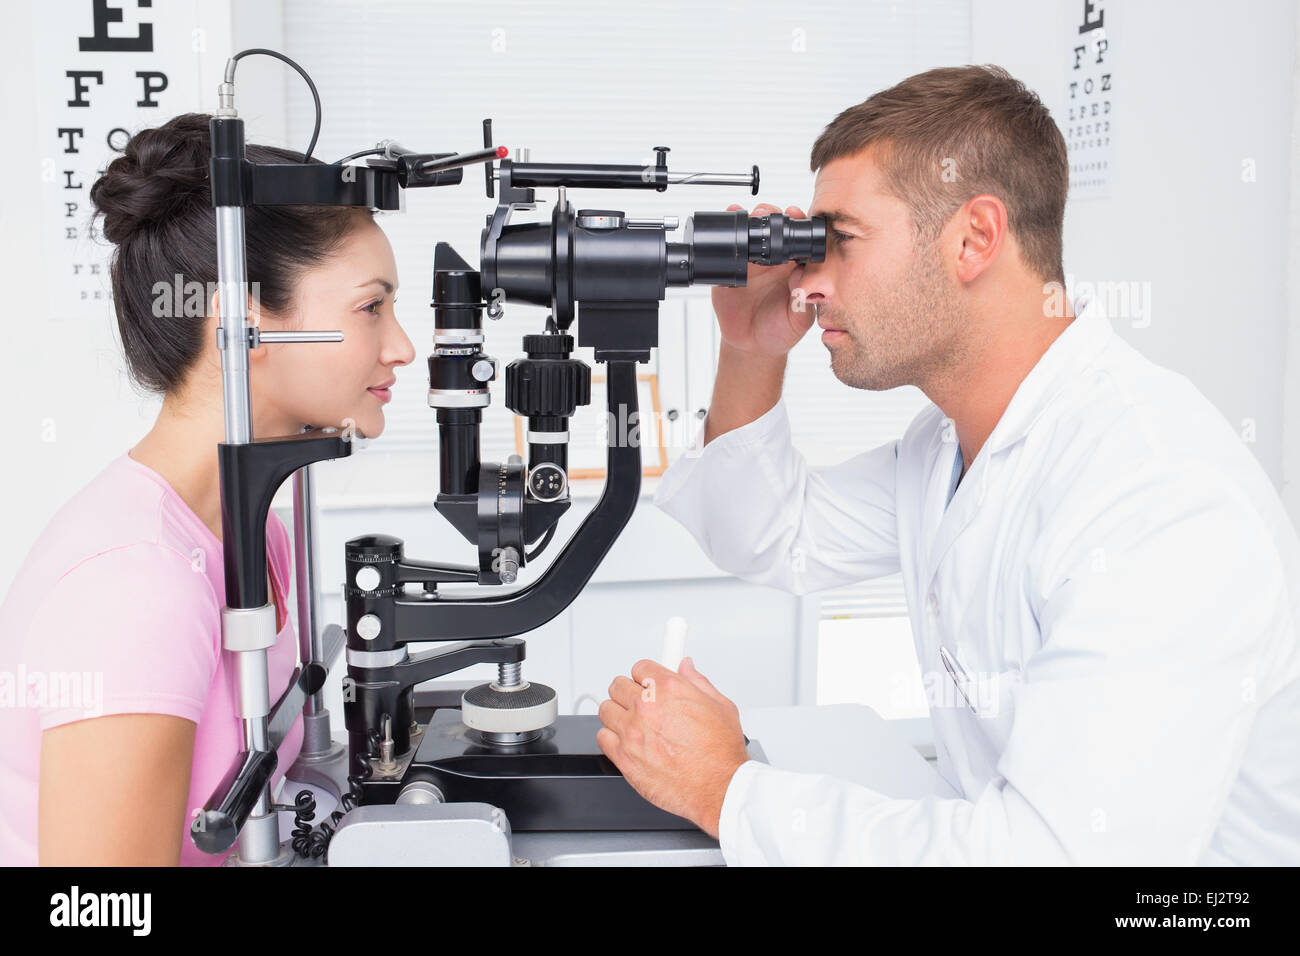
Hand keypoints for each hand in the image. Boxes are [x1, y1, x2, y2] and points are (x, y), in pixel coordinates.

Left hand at [596, 657, 749, 837]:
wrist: (719, 787)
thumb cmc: (721, 752)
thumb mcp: (720, 706)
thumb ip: (698, 681)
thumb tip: (686, 667)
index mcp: (669, 689)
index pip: (639, 667)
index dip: (645, 676)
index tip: (648, 683)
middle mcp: (647, 708)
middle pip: (618, 686)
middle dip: (630, 692)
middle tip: (641, 703)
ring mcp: (632, 732)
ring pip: (606, 710)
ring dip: (618, 714)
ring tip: (633, 723)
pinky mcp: (624, 757)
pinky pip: (602, 737)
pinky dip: (612, 738)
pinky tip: (627, 742)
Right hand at [711, 203, 815, 357]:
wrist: (752, 346)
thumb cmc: (781, 331)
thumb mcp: (799, 320)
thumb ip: (804, 302)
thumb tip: (802, 279)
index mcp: (794, 267)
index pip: (799, 238)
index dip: (799, 224)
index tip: (797, 215)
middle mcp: (774, 260)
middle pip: (774, 226)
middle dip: (773, 214)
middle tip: (771, 213)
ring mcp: (751, 263)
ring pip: (752, 232)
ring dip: (752, 218)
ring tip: (754, 214)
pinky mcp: (730, 270)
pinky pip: (728, 248)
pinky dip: (727, 233)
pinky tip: (730, 223)